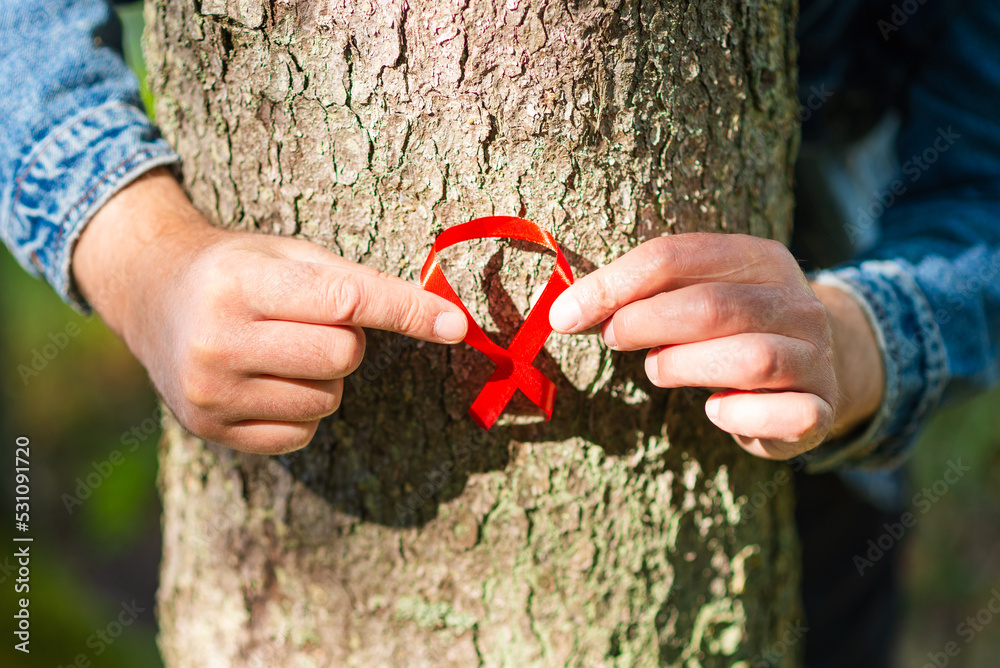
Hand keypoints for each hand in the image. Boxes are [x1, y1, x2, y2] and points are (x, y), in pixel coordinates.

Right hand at [72, 169, 466, 453]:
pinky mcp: (210, 429)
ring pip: (326, 400)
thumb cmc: (239, 269)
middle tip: (312, 321)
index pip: (345, 302)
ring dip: (324, 377)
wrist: (153, 295)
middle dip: (346, 340)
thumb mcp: (288, 254)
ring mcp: (209, 392)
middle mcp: (217, 340)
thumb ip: (360, 283)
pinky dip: (301, 409)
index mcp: (240, 282)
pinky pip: (301, 434)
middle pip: (342, 357)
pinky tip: (267, 379)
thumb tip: (446, 320)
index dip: (406, 311)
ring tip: (282, 347)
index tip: (456, 325)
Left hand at [548, 233, 883, 459]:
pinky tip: (715, 412)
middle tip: (611, 338)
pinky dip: (741, 416)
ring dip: (686, 366)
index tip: (564, 314)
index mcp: (760, 259)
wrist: (814, 369)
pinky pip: (788, 414)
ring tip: (658, 370)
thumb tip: (567, 308)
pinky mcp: (820, 408)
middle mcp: (796, 302)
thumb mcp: (696, 295)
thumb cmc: (730, 331)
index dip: (613, 284)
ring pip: (752, 358)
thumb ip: (646, 293)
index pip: (677, 256)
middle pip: (712, 306)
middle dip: (644, 323)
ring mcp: (815, 356)